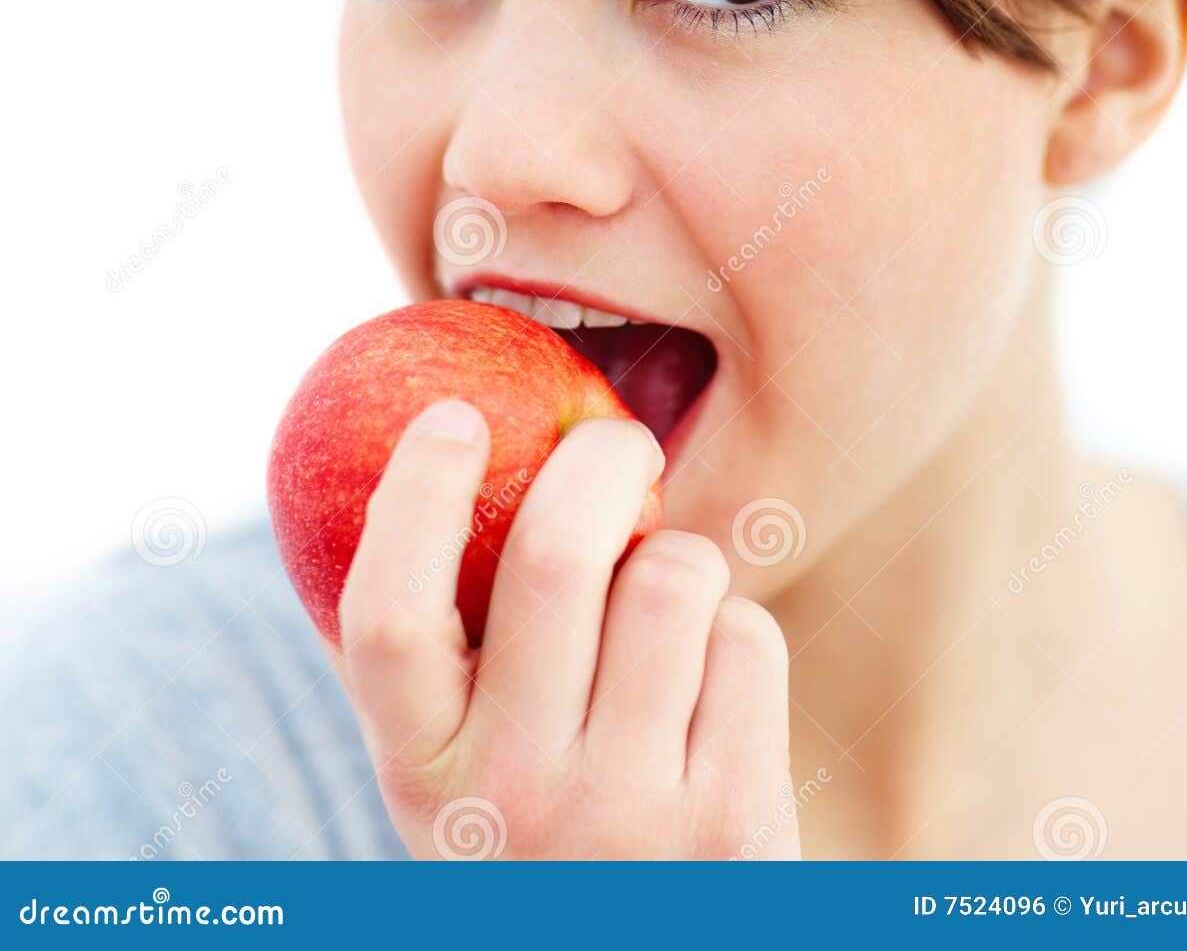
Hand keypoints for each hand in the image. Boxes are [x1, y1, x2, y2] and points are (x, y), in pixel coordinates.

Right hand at [333, 398, 798, 858]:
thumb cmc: (538, 819)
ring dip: (677, 558)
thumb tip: (409, 449)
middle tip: (616, 441)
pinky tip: (708, 689)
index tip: (453, 413)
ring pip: (675, 577)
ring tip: (662, 607)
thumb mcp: (451, 763)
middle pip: (555, 559)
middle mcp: (514, 800)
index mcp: (420, 773)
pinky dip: (734, 632)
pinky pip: (748, 637)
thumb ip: (426, 651)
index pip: (390, 615)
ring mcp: (630, 816)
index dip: (416, 495)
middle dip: (599, 458)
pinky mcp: (734, 821)